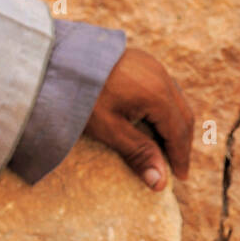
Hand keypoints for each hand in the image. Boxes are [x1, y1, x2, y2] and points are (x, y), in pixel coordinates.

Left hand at [83, 47, 193, 190]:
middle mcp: (161, 76)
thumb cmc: (81, 94)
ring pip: (175, 99)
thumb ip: (138, 153)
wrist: (56, 57)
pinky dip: (164, 106)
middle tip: (175, 165)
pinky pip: (163, 86)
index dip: (180, 157)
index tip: (180, 177)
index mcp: (158, 94)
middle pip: (182, 114)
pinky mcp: (141, 60)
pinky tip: (152, 118)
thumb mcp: (108, 128)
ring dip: (174, 123)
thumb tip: (160, 183)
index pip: (179, 132)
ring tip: (165, 146)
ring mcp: (152, 65)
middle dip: (181, 141)